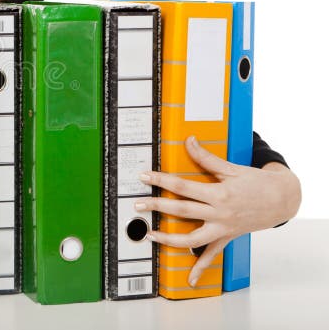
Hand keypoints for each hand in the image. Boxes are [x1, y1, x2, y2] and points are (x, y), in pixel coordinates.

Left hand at [137, 136, 300, 286]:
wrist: (282, 199)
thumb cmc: (257, 182)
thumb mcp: (231, 168)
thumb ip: (206, 157)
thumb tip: (189, 141)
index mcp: (219, 194)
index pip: (183, 187)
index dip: (161, 180)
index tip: (144, 177)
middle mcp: (219, 213)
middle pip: (182, 211)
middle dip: (157, 207)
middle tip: (137, 205)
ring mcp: (223, 228)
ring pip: (192, 238)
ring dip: (169, 239)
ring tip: (150, 235)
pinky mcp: (227, 238)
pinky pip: (212, 256)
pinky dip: (200, 268)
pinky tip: (190, 279)